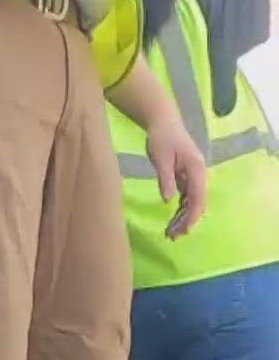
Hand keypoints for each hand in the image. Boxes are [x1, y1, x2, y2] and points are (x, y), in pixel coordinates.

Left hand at [145, 117, 207, 237]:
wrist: (163, 122)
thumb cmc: (162, 138)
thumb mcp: (161, 158)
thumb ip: (166, 179)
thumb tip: (168, 201)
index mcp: (196, 169)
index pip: (197, 198)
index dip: (191, 216)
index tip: (183, 230)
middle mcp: (198, 174)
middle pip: (196, 203)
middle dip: (186, 221)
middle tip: (172, 237)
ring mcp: (192, 176)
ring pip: (191, 202)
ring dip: (182, 218)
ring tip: (170, 233)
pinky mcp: (185, 176)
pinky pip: (185, 197)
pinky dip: (179, 209)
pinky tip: (172, 221)